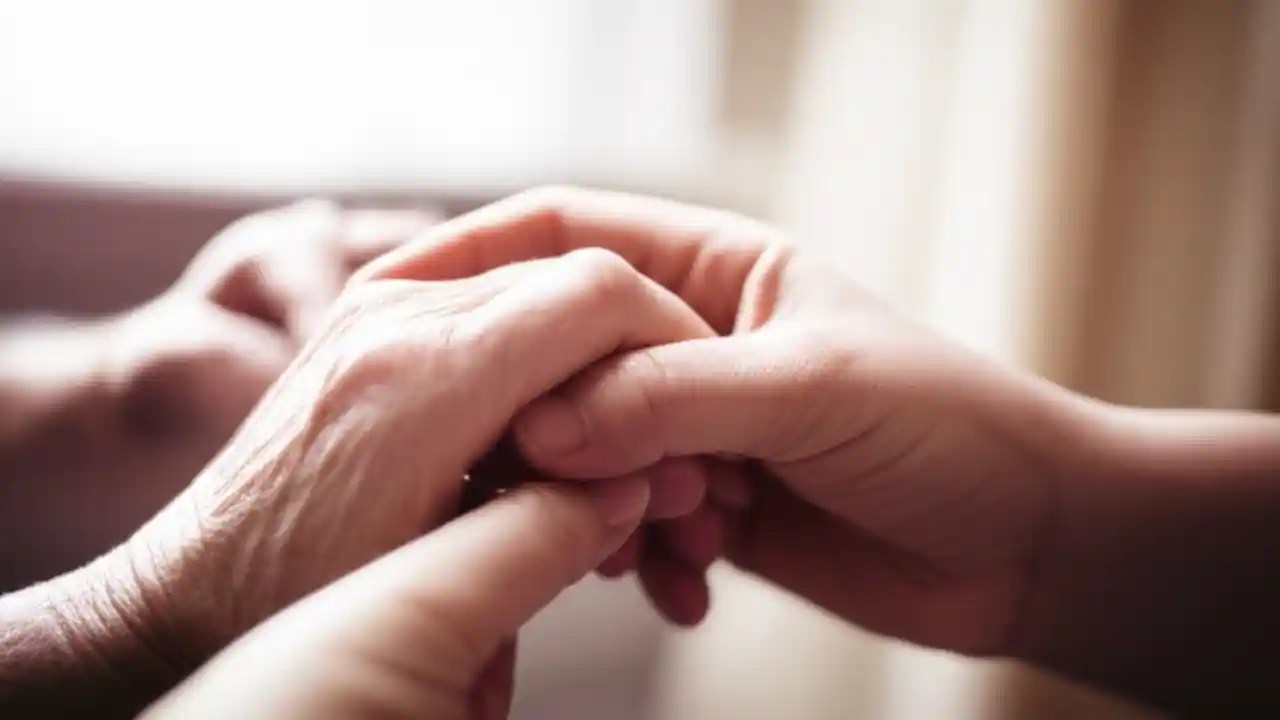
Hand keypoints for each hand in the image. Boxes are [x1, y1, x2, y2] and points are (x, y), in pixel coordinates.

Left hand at [0, 244, 711, 714]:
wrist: (185, 593)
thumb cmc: (290, 600)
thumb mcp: (435, 579)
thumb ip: (556, 528)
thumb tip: (643, 488)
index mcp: (422, 371)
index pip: (598, 292)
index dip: (676, 341)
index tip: (704, 415)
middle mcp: (397, 316)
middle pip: (576, 283)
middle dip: (645, 360)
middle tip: (673, 455)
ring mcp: (379, 313)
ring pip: (540, 298)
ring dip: (597, 370)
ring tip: (617, 464)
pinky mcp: (373, 330)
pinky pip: (492, 318)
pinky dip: (545, 371)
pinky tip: (554, 446)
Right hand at [361, 187, 1092, 652]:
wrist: (1028, 543)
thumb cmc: (949, 430)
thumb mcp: (808, 390)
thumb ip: (671, 398)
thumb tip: (540, 426)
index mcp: (715, 268)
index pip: (567, 234)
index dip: (473, 257)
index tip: (386, 300)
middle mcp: (691, 339)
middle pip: (556, 353)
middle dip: (539, 419)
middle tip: (534, 477)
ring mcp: (693, 424)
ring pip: (583, 448)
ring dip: (597, 502)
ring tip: (659, 539)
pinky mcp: (704, 502)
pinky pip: (625, 520)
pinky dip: (635, 555)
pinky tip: (684, 584)